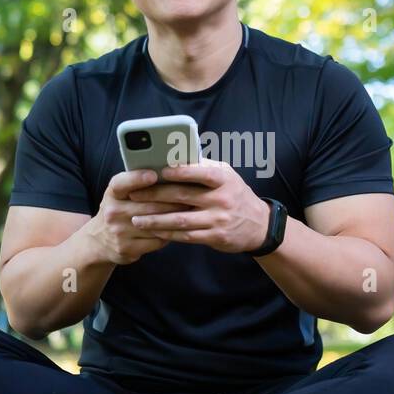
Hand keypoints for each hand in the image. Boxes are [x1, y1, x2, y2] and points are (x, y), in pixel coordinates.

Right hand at [86, 168, 195, 264]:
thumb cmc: (118, 210)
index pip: (121, 183)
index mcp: (112, 194)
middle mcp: (113, 212)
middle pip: (148, 205)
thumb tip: (168, 171)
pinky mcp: (127, 249)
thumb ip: (137, 184)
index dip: (137, 178)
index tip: (153, 175)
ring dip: (175, 218)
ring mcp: (119, 232)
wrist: (99, 241)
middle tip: (192, 195)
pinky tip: (178, 229)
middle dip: (173, 200)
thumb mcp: (120, 195)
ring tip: (190, 211)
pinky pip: (156, 241)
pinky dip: (169, 234)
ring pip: (155, 224)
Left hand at [125, 156, 269, 253]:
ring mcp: (218, 219)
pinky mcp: (215, 237)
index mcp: (224, 179)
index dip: (180, 171)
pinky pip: (186, 235)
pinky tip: (154, 231)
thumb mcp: (227, 176)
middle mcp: (221, 199)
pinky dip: (168, 233)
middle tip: (134, 196)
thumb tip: (175, 156)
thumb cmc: (236, 195)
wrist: (259, 225)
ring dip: (155, 220)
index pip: (200, 172)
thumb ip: (204, 167)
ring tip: (136, 219)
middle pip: (182, 196)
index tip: (158, 170)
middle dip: (155, 196)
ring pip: (180, 219)